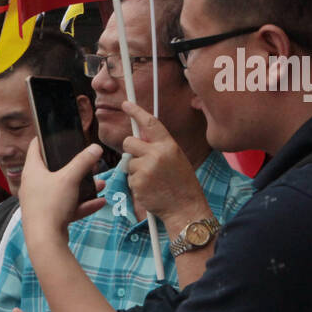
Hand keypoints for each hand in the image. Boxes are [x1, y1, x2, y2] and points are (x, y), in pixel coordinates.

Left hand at [18, 139, 105, 247]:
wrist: (45, 239)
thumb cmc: (51, 204)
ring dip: (82, 187)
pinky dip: (83, 204)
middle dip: (73, 166)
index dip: (44, 138)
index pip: (35, 147)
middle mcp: (33, 185)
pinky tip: (100, 202)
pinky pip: (68, 207)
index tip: (57, 132)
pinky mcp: (49, 217)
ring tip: (100, 184)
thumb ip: (84, 162)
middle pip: (53, 169)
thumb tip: (96, 148)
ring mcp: (41, 202)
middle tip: (87, 161)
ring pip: (64, 190)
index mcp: (32, 171)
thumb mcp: (70, 178)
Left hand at [120, 101, 208, 227]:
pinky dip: (136, 183)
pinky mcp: (137, 182)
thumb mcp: (176, 158)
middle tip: (141, 160)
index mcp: (168, 145)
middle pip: (129, 142)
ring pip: (127, 162)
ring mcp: (145, 168)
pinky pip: (128, 177)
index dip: (136, 112)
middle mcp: (156, 154)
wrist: (185, 208)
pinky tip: (149, 189)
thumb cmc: (181, 183)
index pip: (150, 123)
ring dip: (135, 169)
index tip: (126, 104)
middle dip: (130, 149)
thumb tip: (140, 135)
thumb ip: (159, 146)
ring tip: (152, 179)